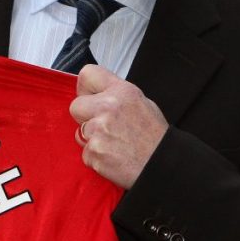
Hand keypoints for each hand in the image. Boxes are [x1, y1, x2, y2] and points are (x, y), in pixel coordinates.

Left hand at [69, 64, 168, 188]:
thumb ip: (116, 95)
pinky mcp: (94, 151)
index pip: (87, 74)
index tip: (90, 98)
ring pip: (80, 133)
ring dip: (92, 140)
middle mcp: (108, 107)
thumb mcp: (142, 103)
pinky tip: (114, 157)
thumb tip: (96, 94)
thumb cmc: (155, 137)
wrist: (164, 165)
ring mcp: (99, 130)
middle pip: (75, 106)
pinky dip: (96, 158)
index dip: (85, 89)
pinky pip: (86, 153)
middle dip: (84, 117)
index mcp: (121, 91)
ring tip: (115, 144)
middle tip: (103, 127)